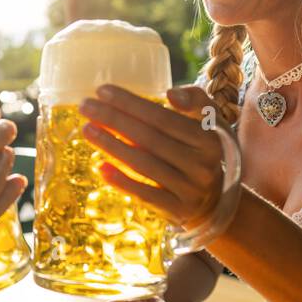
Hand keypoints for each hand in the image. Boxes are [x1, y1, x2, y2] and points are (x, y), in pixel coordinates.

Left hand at [78, 84, 226, 228]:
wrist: (215, 201)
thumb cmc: (202, 152)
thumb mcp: (210, 124)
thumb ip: (196, 101)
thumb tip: (171, 94)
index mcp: (210, 140)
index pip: (164, 118)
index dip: (132, 104)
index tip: (102, 91)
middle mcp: (202, 166)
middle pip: (150, 139)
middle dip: (114, 120)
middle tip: (85, 106)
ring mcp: (190, 191)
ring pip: (144, 165)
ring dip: (111, 146)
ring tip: (87, 129)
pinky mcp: (177, 210)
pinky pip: (144, 194)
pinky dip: (120, 180)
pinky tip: (100, 166)